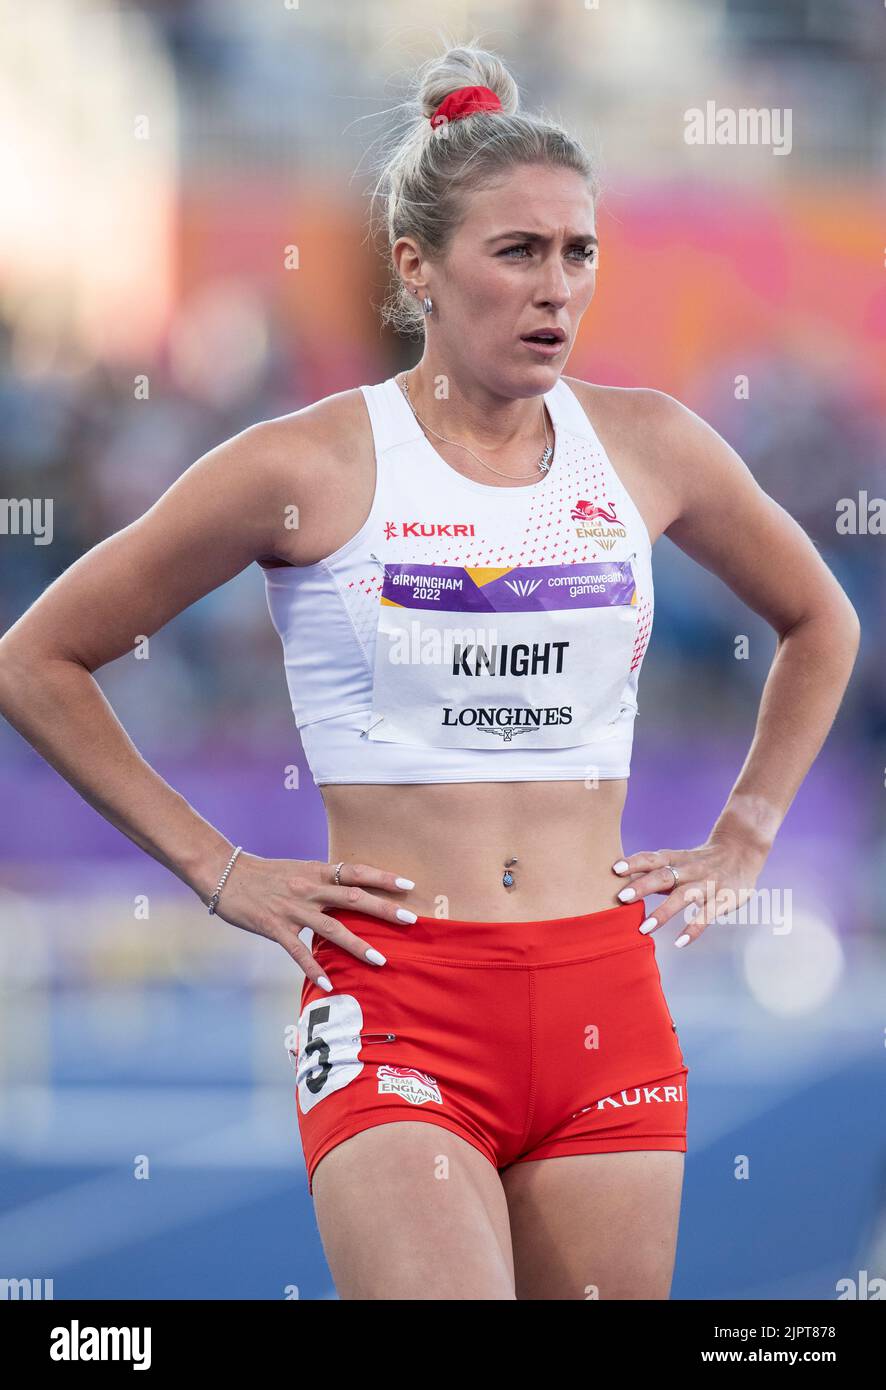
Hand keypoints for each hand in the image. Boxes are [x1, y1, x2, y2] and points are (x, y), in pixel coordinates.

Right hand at [203, 854, 416, 988]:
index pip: (356, 872)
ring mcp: (293, 909)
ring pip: (332, 928)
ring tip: (381, 960)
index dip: (383, 878)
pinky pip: (298, 952)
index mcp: (316, 871)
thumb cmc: (263, 874)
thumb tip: (348, 890)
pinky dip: (315, 969)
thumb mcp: (297, 870)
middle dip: (384, 910)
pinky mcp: (275, 928)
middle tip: (411, 920)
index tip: (409, 885)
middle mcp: (309, 889)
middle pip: (353, 898)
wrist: (225, 873)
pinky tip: (330, 985)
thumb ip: (322, 881)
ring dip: (358, 945)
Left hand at [611, 838, 768, 946]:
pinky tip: (680, 942)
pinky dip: (693, 928)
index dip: (634, 862)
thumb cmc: (701, 860)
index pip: (652, 858)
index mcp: (676, 859)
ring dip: (663, 912)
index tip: (614, 869)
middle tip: (621, 899)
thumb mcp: (679, 861)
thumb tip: (622, 884)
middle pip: (663, 876)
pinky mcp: (723, 899)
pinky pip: (707, 915)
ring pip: (683, 896)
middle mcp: (689, 870)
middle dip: (642, 886)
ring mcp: (706, 884)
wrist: (742, 850)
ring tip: (644, 929)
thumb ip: (655, 873)